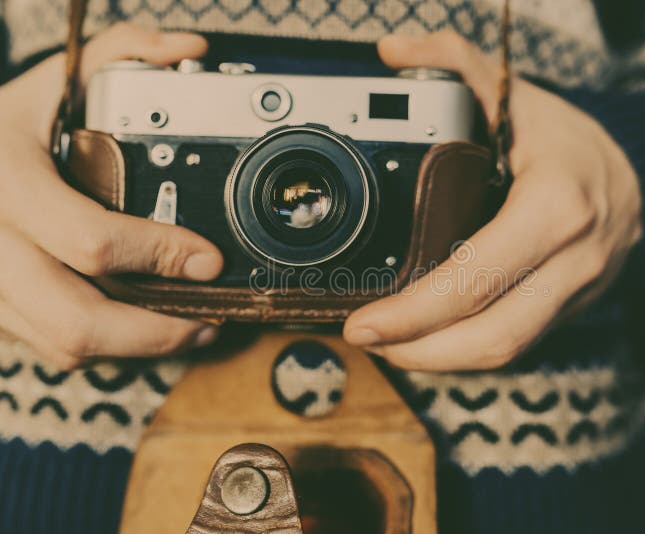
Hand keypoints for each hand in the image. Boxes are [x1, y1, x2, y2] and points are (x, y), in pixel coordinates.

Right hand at [0, 23, 223, 369]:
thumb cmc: (0, 128)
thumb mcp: (51, 80)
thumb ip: (120, 52)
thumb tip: (188, 50)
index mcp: (7, 183)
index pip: (91, 240)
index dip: (158, 255)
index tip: (208, 259)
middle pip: (75, 320)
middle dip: (154, 331)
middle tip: (206, 320)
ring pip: (62, 346)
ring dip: (134, 348)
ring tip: (188, 330)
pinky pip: (48, 346)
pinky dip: (102, 346)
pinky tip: (138, 328)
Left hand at [343, 31, 641, 370]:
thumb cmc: (572, 139)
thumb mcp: (518, 92)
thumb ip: (454, 63)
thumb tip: (391, 50)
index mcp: (556, 207)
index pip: (474, 278)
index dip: (413, 312)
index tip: (364, 322)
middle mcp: (574, 260)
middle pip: (492, 334)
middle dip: (421, 350)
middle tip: (367, 340)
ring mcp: (579, 292)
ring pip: (507, 350)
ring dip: (442, 360)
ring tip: (392, 347)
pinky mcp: (572, 310)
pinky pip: (519, 343)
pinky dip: (470, 350)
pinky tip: (433, 340)